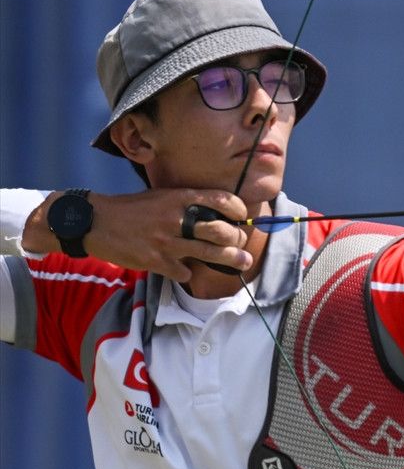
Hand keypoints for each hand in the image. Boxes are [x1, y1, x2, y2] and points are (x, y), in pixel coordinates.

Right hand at [24, 189, 252, 282]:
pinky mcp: (155, 261)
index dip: (238, 209)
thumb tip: (216, 213)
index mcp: (178, 198)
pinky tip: (187, 269)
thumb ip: (186, 203)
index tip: (243, 216)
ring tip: (244, 262)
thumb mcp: (161, 195)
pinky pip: (184, 271)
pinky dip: (189, 272)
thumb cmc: (133, 209)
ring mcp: (166, 241)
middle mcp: (176, 218)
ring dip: (231, 259)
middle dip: (238, 239)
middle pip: (221, 231)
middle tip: (242, 244)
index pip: (220, 200)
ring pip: (209, 253)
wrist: (95, 222)